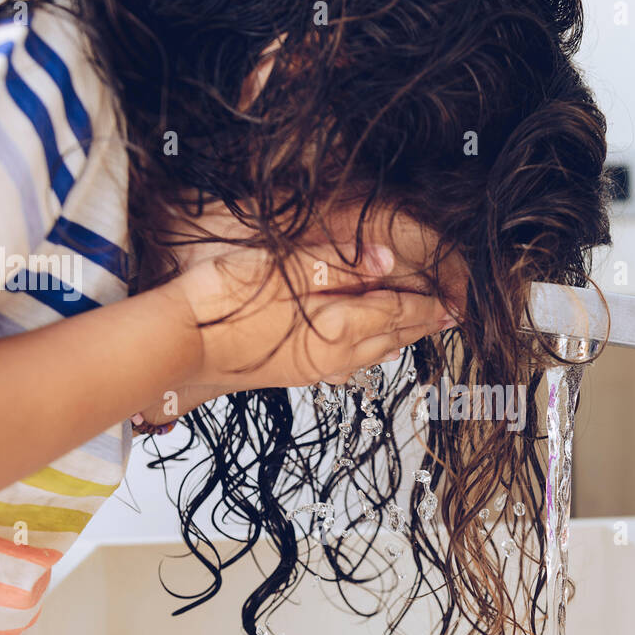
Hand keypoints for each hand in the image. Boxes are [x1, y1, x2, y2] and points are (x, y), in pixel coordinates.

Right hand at [151, 239, 454, 416]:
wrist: (179, 345)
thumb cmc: (225, 302)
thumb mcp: (285, 268)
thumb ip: (338, 265)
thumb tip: (384, 260)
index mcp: (337, 326)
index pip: (396, 311)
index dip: (427, 304)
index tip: (455, 302)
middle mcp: (333, 354)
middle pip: (390, 336)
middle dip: (421, 324)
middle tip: (449, 317)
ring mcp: (313, 368)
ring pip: (369, 354)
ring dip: (396, 340)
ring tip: (416, 329)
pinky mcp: (293, 374)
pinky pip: (344, 366)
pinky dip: (365, 356)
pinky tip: (365, 357)